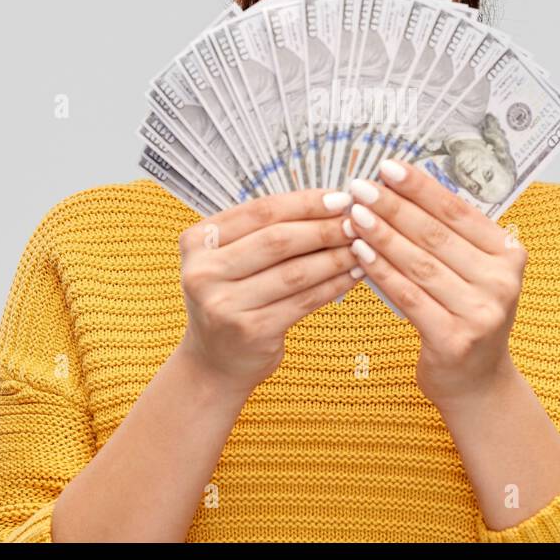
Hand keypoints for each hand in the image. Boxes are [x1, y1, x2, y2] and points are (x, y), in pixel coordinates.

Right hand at [178, 188, 362, 393]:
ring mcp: (224, 304)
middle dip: (324, 228)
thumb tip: (331, 204)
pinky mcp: (250, 331)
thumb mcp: (231, 260)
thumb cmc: (232, 299)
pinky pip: (303, 300)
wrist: (214, 361)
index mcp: (197, 240)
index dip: (304, 203)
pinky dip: (333, 285)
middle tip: (357, 222)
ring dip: (334, 257)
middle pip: (277, 240)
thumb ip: (265, 232)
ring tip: (361, 247)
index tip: (340, 198)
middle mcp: (204, 272)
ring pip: (294, 272)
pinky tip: (353, 275)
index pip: (260, 212)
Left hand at [344, 159, 526, 407]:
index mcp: (509, 254)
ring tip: (354, 214)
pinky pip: (409, 296)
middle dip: (394, 207)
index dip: (421, 187)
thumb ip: (450, 237)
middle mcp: (502, 281)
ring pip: (420, 264)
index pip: (458, 211)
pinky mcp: (455, 339)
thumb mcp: (473, 272)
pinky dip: (382, 272)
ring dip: (382, 235)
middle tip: (361, 186)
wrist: (478, 382)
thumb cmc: (467, 315)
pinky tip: (360, 253)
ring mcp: (481, 313)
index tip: (388, 166)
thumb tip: (401, 188)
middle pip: (436, 235)